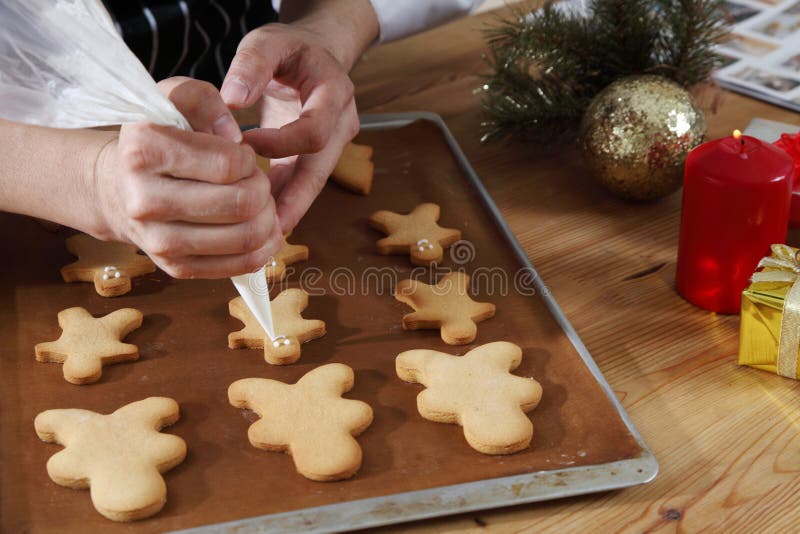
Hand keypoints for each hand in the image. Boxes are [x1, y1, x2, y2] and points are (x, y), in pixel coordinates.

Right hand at [93, 77, 282, 278]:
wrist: (116, 189)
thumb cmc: (156, 140)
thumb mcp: (172, 101)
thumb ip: (205, 102)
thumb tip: (234, 136)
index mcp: (143, 152)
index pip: (228, 164)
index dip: (248, 159)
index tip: (240, 155)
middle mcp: (145, 200)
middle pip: (241, 203)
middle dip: (262, 189)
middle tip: (254, 180)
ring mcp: (159, 241)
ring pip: (246, 237)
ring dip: (268, 218)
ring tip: (258, 203)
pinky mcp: (177, 267)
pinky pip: (241, 265)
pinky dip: (264, 247)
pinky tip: (263, 229)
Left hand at [220, 23, 360, 233]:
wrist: (317, 54)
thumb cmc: (290, 49)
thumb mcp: (268, 42)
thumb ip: (251, 65)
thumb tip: (231, 99)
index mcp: (334, 93)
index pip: (313, 131)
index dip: (281, 143)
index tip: (244, 145)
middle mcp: (342, 123)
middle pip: (321, 170)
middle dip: (296, 200)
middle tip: (270, 228)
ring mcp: (335, 143)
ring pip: (314, 182)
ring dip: (290, 207)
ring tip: (264, 235)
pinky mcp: (321, 156)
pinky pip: (304, 182)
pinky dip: (285, 200)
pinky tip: (264, 220)